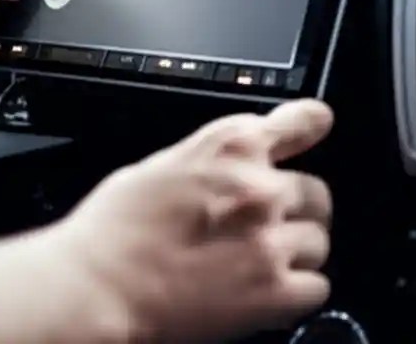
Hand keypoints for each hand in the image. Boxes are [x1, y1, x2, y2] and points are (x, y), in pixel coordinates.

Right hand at [56, 99, 334, 342]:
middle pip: (316, 193)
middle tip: (267, 228)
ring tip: (256, 266)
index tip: (317, 125)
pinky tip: (265, 295)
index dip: (310, 124)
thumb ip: (209, 162)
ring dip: (295, 254)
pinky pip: (317, 288)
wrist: (97, 288)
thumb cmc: (112, 232)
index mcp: (229, 146)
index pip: (299, 121)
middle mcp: (260, 187)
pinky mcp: (275, 291)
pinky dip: (296, 293)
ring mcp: (271, 240)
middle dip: (296, 210)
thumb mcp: (159, 167)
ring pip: (318, 242)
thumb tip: (229, 168)